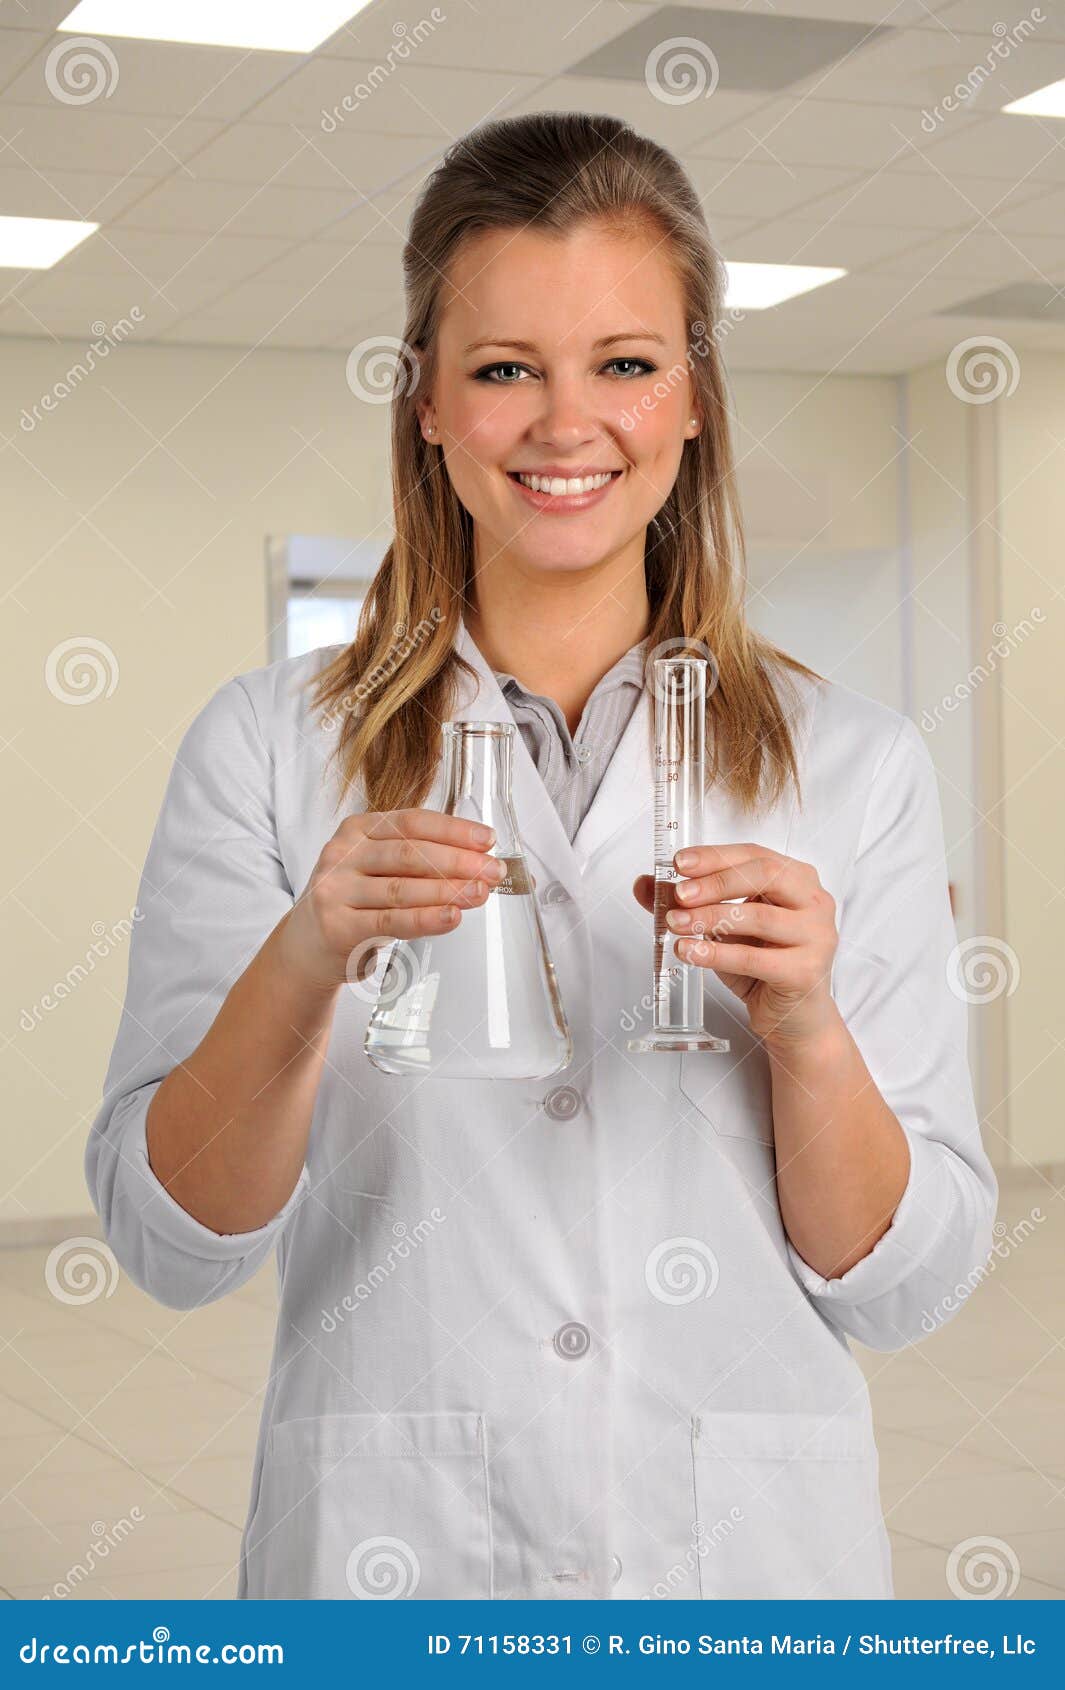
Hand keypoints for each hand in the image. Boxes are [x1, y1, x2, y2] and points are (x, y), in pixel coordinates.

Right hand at [276, 808, 505, 993]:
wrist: (306, 945)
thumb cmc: (353, 901)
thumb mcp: (377, 867)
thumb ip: (418, 859)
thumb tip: (478, 858)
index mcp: (358, 829)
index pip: (412, 822)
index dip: (454, 830)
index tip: (487, 840)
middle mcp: (343, 853)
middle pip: (410, 853)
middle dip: (459, 861)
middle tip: (493, 871)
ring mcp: (337, 889)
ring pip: (402, 887)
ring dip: (448, 890)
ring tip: (480, 893)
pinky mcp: (338, 926)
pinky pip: (391, 921)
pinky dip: (426, 919)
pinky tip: (452, 917)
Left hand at [632, 844, 839, 1048]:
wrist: (793, 1019)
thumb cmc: (763, 965)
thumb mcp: (724, 928)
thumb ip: (689, 904)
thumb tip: (645, 885)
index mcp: (798, 879)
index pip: (755, 855)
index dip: (715, 857)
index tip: (679, 863)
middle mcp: (814, 902)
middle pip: (764, 876)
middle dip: (715, 883)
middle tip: (679, 895)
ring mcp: (816, 936)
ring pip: (758, 917)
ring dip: (710, 918)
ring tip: (676, 924)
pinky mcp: (806, 971)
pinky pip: (754, 958)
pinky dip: (717, 954)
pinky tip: (690, 952)